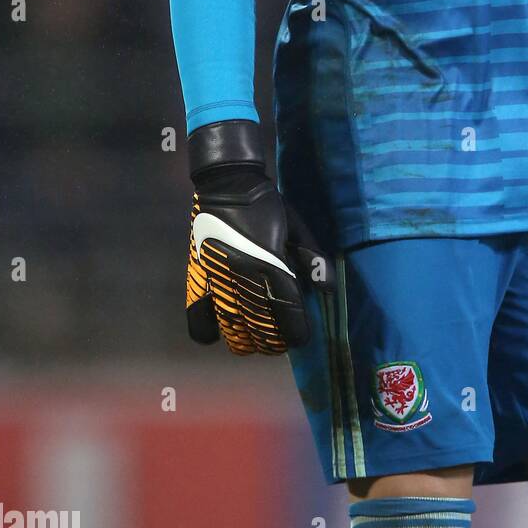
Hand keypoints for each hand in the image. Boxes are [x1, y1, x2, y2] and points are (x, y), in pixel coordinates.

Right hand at [185, 121, 332, 353]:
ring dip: (249, 341)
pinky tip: (225, 326)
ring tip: (258, 335)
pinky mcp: (199, 284)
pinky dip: (213, 333)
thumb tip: (328, 289)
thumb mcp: (296, 227)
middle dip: (276, 342)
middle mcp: (244, 283)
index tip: (302, 335)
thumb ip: (312, 258)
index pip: (289, 319)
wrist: (226, 185)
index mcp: (272, 268)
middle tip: (282, 335)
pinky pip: (200, 324)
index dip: (298, 334)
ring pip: (234, 334)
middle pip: (262, 334)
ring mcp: (218, 286)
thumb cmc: (266, 205)